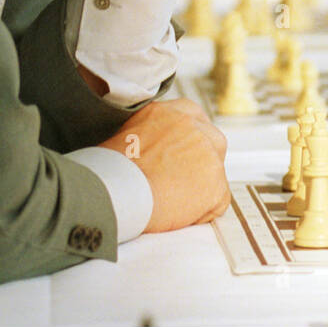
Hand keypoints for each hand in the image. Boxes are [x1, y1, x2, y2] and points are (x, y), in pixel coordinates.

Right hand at [99, 99, 230, 231]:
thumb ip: (151, 133)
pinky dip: (201, 212)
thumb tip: (154, 150)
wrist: (115, 192)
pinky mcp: (215, 185)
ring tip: (169, 201)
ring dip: (198, 187)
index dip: (187, 142)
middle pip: (212, 142)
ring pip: (214, 173)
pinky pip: (216, 202)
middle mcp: (196, 127)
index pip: (194, 121)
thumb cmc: (111, 169)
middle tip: (177, 180)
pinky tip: (176, 214)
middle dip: (200, 161)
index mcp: (174, 112)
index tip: (178, 156)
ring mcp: (209, 155)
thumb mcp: (128, 133)